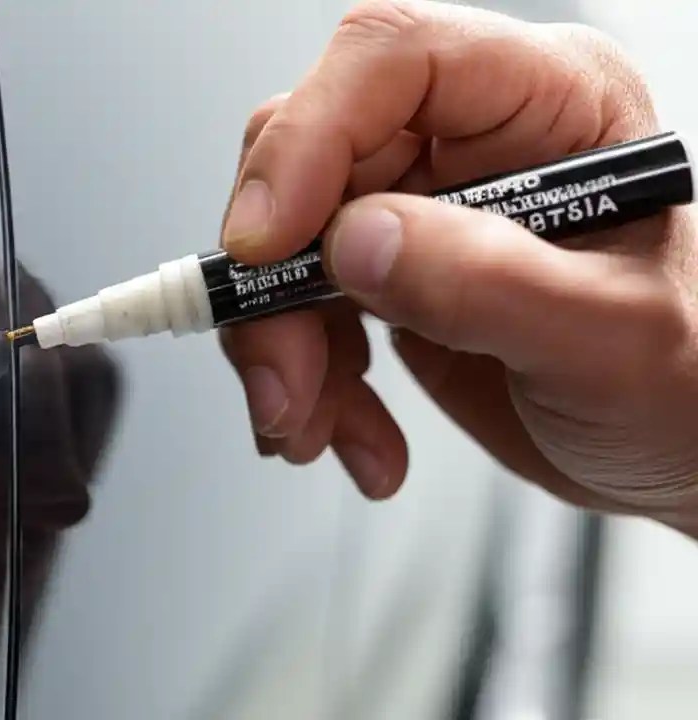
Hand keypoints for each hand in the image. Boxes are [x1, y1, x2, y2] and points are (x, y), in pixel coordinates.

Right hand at [220, 0, 697, 532]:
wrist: (680, 460)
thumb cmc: (690, 386)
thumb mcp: (611, 342)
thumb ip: (485, 282)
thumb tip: (355, 239)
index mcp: (547, 104)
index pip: (392, 61)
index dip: (310, 137)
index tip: (268, 243)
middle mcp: (470, 143)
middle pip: (311, 160)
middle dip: (276, 281)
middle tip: (283, 371)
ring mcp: (421, 213)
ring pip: (285, 243)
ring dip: (280, 346)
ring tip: (314, 424)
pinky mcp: (388, 279)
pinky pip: (296, 309)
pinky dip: (306, 383)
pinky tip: (356, 434)